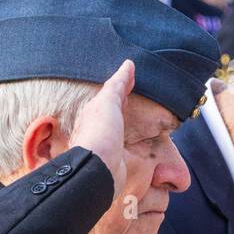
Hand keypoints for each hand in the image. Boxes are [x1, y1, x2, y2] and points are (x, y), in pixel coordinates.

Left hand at [71, 59, 133, 198]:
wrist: (98, 169)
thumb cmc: (100, 134)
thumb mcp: (108, 102)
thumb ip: (117, 85)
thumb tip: (128, 65)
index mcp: (94, 113)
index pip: (108, 95)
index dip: (120, 86)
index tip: (131, 78)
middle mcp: (97, 129)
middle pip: (111, 111)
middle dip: (121, 103)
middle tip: (133, 93)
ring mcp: (106, 145)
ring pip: (118, 128)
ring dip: (126, 121)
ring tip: (139, 116)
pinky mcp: (116, 160)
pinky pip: (127, 145)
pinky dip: (134, 139)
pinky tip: (139, 142)